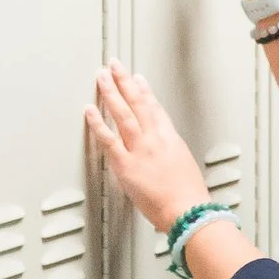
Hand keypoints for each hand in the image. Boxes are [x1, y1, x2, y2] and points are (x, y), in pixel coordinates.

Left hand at [84, 62, 210, 232]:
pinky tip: (90, 109)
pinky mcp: (126, 164)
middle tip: (115, 66)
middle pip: (138, 103)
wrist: (187, 211)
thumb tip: (165, 156)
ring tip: (101, 77)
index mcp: (171, 140)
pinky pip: (108, 139)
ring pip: (123, 113)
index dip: (145, 91)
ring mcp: (140, 150)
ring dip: (111, 92)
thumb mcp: (185, 167)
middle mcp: (155, 140)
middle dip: (125, 82)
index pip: (156, 108)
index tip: (138, 79)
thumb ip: (171, 156)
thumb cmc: (189, 197)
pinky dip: (98, 122)